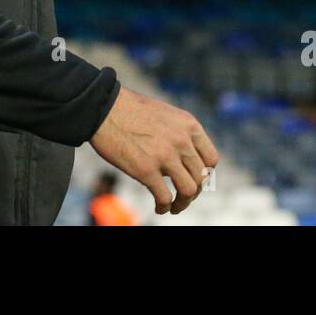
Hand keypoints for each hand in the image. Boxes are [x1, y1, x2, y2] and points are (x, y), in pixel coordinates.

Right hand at [89, 86, 219, 214]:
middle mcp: (182, 140)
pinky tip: (160, 208)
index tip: (194, 180)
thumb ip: (180, 133)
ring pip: (189, 190)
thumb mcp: (166, 115)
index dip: (205, 174)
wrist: (104, 108)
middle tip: (183, 196)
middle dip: (194, 191)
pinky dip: (165, 207)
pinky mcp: (146, 170)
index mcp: (189, 125)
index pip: (211, 159)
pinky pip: (165, 197)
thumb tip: (186, 158)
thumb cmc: (131, 110)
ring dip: (183, 203)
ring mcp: (165, 156)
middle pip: (201, 178)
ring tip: (174, 206)